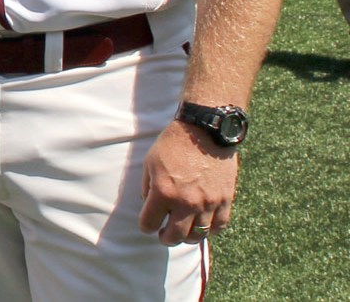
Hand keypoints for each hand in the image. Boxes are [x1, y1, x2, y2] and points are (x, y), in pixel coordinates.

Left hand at [139, 122, 236, 244]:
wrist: (204, 132)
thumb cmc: (173, 145)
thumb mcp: (150, 163)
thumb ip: (147, 187)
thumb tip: (149, 205)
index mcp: (163, 193)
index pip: (149, 224)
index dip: (146, 226)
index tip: (148, 225)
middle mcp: (186, 202)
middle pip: (175, 236)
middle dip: (166, 238)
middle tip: (164, 235)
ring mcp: (208, 203)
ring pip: (198, 236)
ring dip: (187, 238)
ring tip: (183, 232)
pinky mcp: (225, 200)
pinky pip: (219, 226)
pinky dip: (210, 231)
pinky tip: (203, 226)